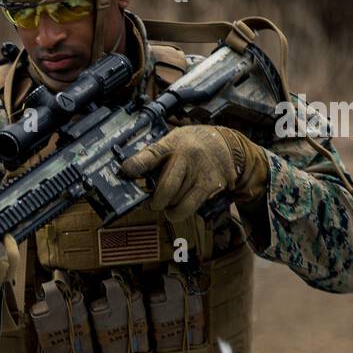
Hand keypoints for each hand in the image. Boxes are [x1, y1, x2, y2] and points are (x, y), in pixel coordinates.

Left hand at [118, 124, 268, 219]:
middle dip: (155, 201)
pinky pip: (188, 207)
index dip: (138, 163)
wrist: (225, 145)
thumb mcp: (172, 140)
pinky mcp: (209, 186)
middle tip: (149, 203)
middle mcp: (187, 157)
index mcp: (172, 143)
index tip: (127, 170)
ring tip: (165, 201)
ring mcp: (200, 173)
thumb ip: (153, 157)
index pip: (153, 153)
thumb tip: (129, 175)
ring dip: (166, 206)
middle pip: (167, 187)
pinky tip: (175, 207)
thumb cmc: (190, 145)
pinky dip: (177, 212)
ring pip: (176, 201)